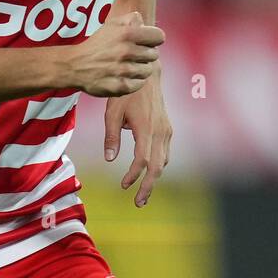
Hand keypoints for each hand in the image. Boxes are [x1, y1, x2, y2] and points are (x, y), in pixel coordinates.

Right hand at [70, 11, 164, 97]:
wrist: (76, 65)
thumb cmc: (97, 44)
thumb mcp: (111, 25)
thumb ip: (131, 19)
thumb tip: (144, 22)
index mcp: (127, 33)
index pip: (159, 37)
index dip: (154, 39)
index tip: (147, 42)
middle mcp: (126, 51)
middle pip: (154, 55)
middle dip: (146, 54)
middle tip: (134, 56)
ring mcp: (123, 70)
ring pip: (148, 70)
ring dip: (141, 68)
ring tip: (128, 66)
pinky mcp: (119, 86)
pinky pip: (139, 84)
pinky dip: (135, 81)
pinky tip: (125, 76)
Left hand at [103, 60, 172, 206]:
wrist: (146, 75)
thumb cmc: (125, 92)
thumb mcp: (112, 112)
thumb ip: (111, 136)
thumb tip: (109, 159)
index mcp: (146, 127)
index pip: (142, 159)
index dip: (134, 175)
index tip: (124, 185)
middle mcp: (160, 131)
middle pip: (157, 166)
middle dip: (148, 186)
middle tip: (138, 203)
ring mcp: (166, 130)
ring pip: (163, 161)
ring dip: (153, 179)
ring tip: (143, 193)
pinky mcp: (167, 129)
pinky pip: (164, 153)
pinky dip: (157, 166)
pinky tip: (148, 173)